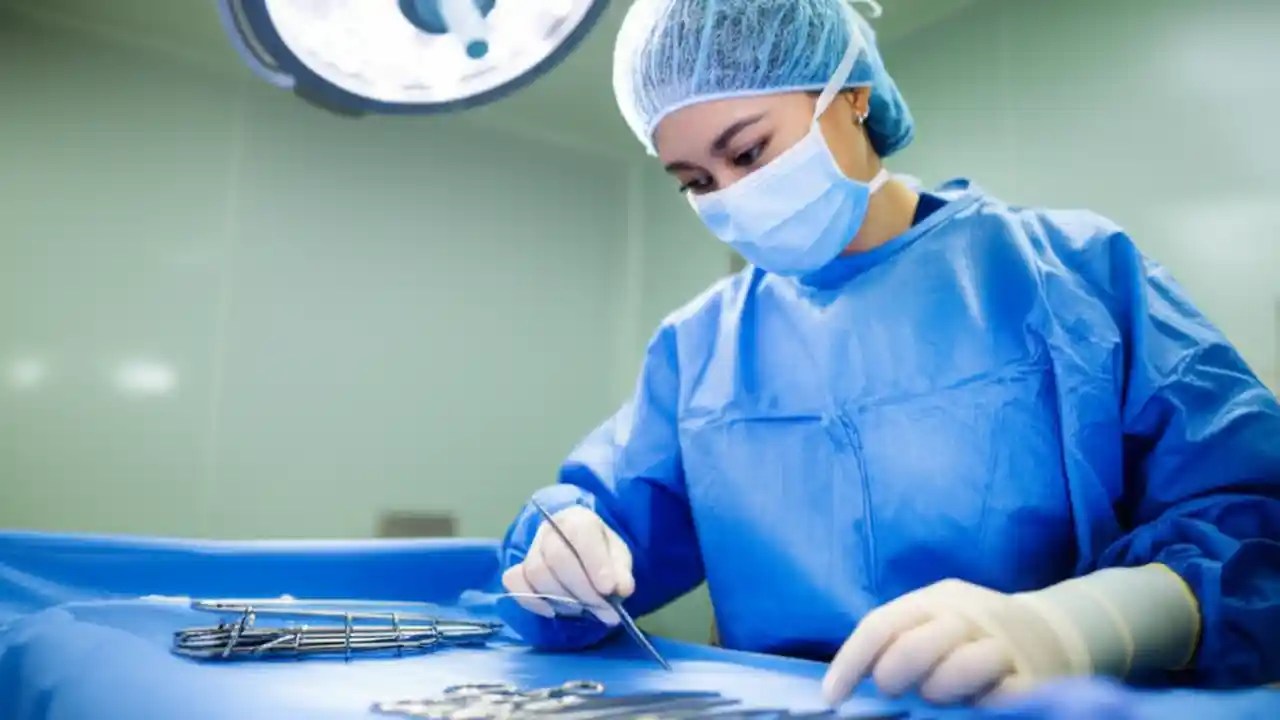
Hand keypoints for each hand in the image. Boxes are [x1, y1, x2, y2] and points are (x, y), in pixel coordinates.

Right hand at [502, 506, 634, 625]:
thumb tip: (621, 588)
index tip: (608, 588)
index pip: (580, 532)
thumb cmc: (601, 556)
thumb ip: (621, 572)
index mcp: (578, 519)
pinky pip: (515, 583)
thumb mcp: (619, 559)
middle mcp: (550, 530)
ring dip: (562, 599)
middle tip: (602, 608)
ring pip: (537, 573)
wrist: (580, 558)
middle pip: (557, 556)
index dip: (594, 562)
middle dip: (582, 588)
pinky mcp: (518, 570)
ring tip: (583, 609)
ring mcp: (531, 550)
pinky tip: (554, 611)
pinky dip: (533, 601)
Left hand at [821, 579, 1084, 706]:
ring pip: (961, 666)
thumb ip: (895, 642)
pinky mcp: (1031, 677)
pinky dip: (985, 703)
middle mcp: (966, 616)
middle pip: (914, 646)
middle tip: (895, 693)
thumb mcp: (932, 622)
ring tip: (938, 698)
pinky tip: (978, 706)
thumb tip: (844, 684)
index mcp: (934, 600)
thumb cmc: (969, 633)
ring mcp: (1000, 644)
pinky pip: (1003, 694)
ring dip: (939, 690)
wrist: (1052, 629)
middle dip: (894, 676)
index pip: (881, 627)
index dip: (851, 663)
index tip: (833, 697)